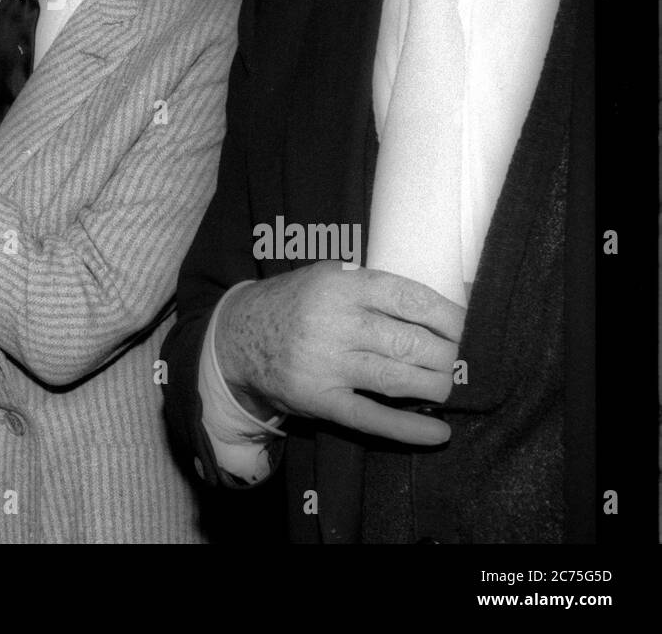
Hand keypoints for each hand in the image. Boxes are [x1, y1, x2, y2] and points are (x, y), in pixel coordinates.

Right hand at [215, 261, 464, 444]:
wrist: (237, 336)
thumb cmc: (294, 303)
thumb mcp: (327, 276)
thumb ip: (372, 288)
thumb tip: (437, 311)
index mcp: (342, 284)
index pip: (410, 299)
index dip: (449, 317)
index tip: (470, 327)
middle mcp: (335, 321)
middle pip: (411, 342)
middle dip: (448, 355)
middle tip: (463, 361)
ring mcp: (327, 363)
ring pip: (397, 379)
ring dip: (436, 386)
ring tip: (449, 386)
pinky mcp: (319, 399)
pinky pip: (371, 417)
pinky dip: (409, 428)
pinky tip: (439, 431)